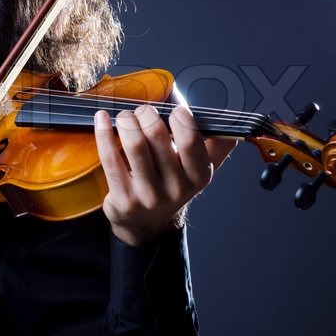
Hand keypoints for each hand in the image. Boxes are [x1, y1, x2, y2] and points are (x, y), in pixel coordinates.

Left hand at [94, 104, 235, 245]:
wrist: (148, 225)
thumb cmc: (172, 187)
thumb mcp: (199, 171)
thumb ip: (217, 148)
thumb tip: (234, 129)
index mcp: (198, 176)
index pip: (190, 140)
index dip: (179, 118)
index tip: (172, 110)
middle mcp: (175, 188)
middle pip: (157, 136)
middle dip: (146, 113)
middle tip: (142, 111)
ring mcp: (148, 195)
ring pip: (134, 145)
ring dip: (126, 121)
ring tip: (125, 117)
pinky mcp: (123, 198)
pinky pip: (110, 158)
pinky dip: (104, 133)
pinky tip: (102, 119)